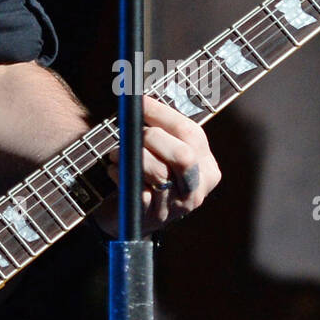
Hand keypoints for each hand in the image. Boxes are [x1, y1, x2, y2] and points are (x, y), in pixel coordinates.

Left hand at [97, 96, 220, 234]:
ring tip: (116, 154)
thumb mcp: (161, 153)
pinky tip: (113, 171)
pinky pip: (137, 190)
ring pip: (159, 172)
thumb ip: (159, 129)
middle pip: (183, 155)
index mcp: (206, 166)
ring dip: (130, 157)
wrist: (129, 220)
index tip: (139, 101)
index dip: (162, 113)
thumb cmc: (147, 176)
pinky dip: (120, 175)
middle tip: (130, 135)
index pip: (191, 133)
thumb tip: (139, 99)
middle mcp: (197, 188)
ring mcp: (177, 206)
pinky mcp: (154, 218)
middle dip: (152, 138)